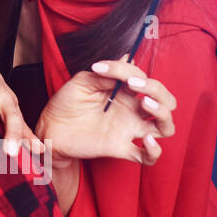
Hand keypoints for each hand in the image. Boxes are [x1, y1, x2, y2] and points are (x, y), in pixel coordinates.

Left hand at [37, 59, 175, 165]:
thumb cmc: (67, 102)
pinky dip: (154, 151)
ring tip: (144, 103)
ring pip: (166, 127)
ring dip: (162, 114)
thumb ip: (104, 74)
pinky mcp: (121, 148)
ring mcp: (129, 129)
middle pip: (166, 101)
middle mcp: (132, 110)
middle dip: (158, 90)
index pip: (143, 79)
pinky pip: (148, 157)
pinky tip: (146, 140)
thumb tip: (127, 59)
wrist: (51, 127)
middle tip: (134, 84)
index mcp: (125, 92)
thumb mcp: (82, 81)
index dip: (128, 70)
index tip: (100, 68)